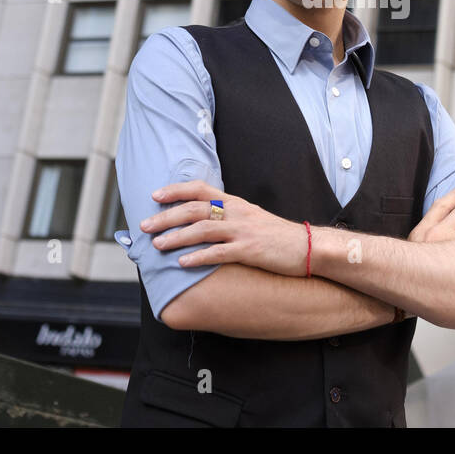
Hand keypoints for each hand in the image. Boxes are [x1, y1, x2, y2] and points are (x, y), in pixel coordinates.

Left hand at [140, 180, 308, 275]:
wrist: (310, 248)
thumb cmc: (278, 237)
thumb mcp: (252, 218)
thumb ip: (229, 216)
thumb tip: (203, 221)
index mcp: (236, 203)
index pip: (201, 190)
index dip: (176, 191)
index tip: (154, 195)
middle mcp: (237, 213)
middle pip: (195, 209)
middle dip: (166, 216)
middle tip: (145, 226)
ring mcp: (243, 231)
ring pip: (203, 230)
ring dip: (176, 237)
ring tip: (157, 245)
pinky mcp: (250, 251)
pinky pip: (219, 253)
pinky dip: (198, 257)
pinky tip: (182, 264)